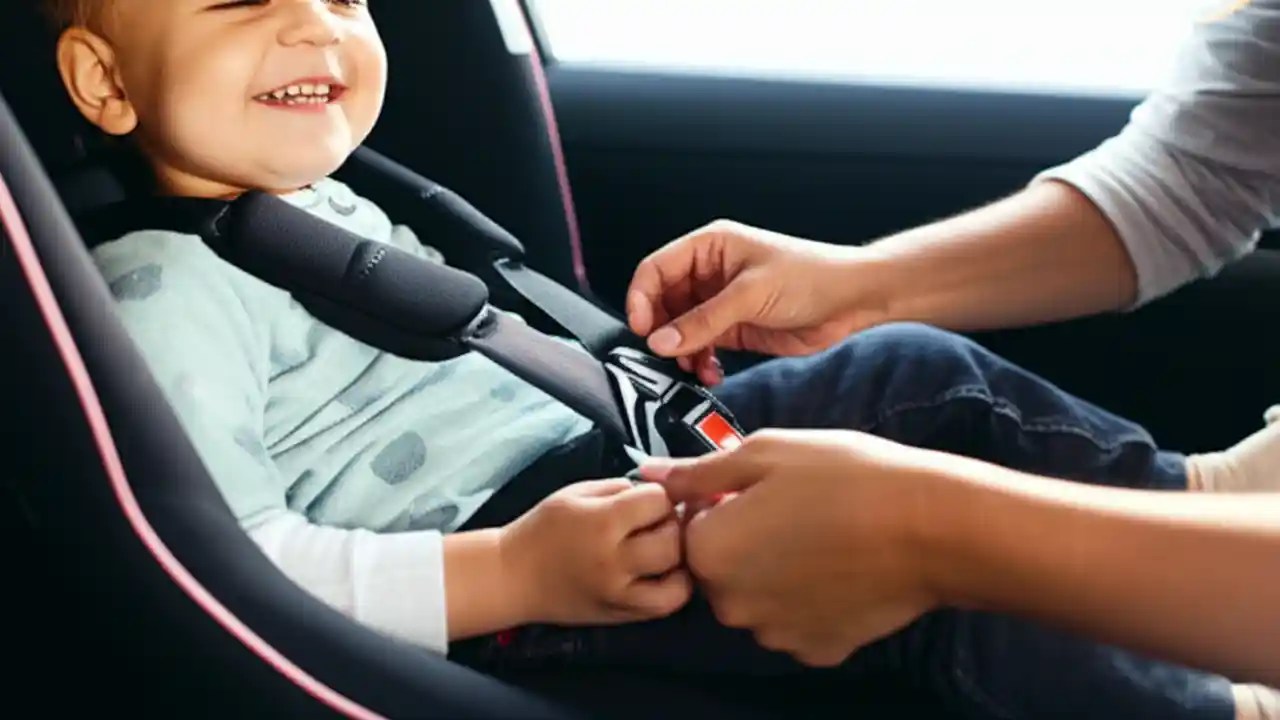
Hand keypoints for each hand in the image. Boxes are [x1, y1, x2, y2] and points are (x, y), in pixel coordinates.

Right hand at [499, 479, 692, 625]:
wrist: (512, 577)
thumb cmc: (542, 529)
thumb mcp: (576, 493)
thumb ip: (619, 488)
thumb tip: (657, 494)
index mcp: (602, 523)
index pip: (659, 501)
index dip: (657, 496)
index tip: (646, 500)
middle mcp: (615, 561)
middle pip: (673, 539)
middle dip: (670, 525)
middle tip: (656, 523)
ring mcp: (621, 593)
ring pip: (679, 576)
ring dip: (678, 558)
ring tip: (662, 548)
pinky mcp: (622, 615)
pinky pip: (666, 604)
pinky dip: (674, 587)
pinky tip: (662, 573)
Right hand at [627, 220, 888, 380]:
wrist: (852, 300)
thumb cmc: (813, 276)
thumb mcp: (751, 295)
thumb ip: (704, 320)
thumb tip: (662, 339)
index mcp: (710, 247)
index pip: (656, 269)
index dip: (642, 298)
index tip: (642, 327)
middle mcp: (711, 272)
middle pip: (663, 302)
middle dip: (661, 330)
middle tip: (665, 352)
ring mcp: (721, 301)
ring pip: (680, 328)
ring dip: (682, 351)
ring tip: (692, 365)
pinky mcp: (734, 327)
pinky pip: (702, 346)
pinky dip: (701, 361)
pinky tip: (711, 371)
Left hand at [643, 429, 944, 666]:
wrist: (930, 528)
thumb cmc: (845, 477)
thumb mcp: (765, 453)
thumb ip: (698, 472)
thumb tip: (649, 474)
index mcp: (709, 552)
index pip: (689, 525)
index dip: (722, 500)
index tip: (763, 486)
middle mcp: (730, 605)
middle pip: (720, 568)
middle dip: (745, 540)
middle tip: (798, 508)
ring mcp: (775, 634)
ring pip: (758, 597)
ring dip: (776, 572)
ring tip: (825, 536)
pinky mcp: (817, 650)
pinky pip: (797, 621)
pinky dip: (811, 599)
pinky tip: (841, 569)